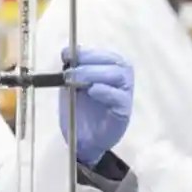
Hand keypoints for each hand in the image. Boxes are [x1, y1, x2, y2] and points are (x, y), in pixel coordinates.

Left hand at [58, 47, 133, 167]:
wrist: (83, 139)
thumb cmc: (80, 110)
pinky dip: (106, 92)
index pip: (104, 54)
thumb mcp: (71, 86)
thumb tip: (67, 52)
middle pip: (114, 61)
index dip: (86, 52)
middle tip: (69, 72)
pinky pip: (120, 97)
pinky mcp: (124, 111)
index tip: (66, 55)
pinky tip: (92, 90)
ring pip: (118, 75)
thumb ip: (72, 70)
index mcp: (111, 68)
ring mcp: (125, 94)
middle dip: (89, 62)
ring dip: (95, 74)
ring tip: (76, 82)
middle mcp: (122, 78)